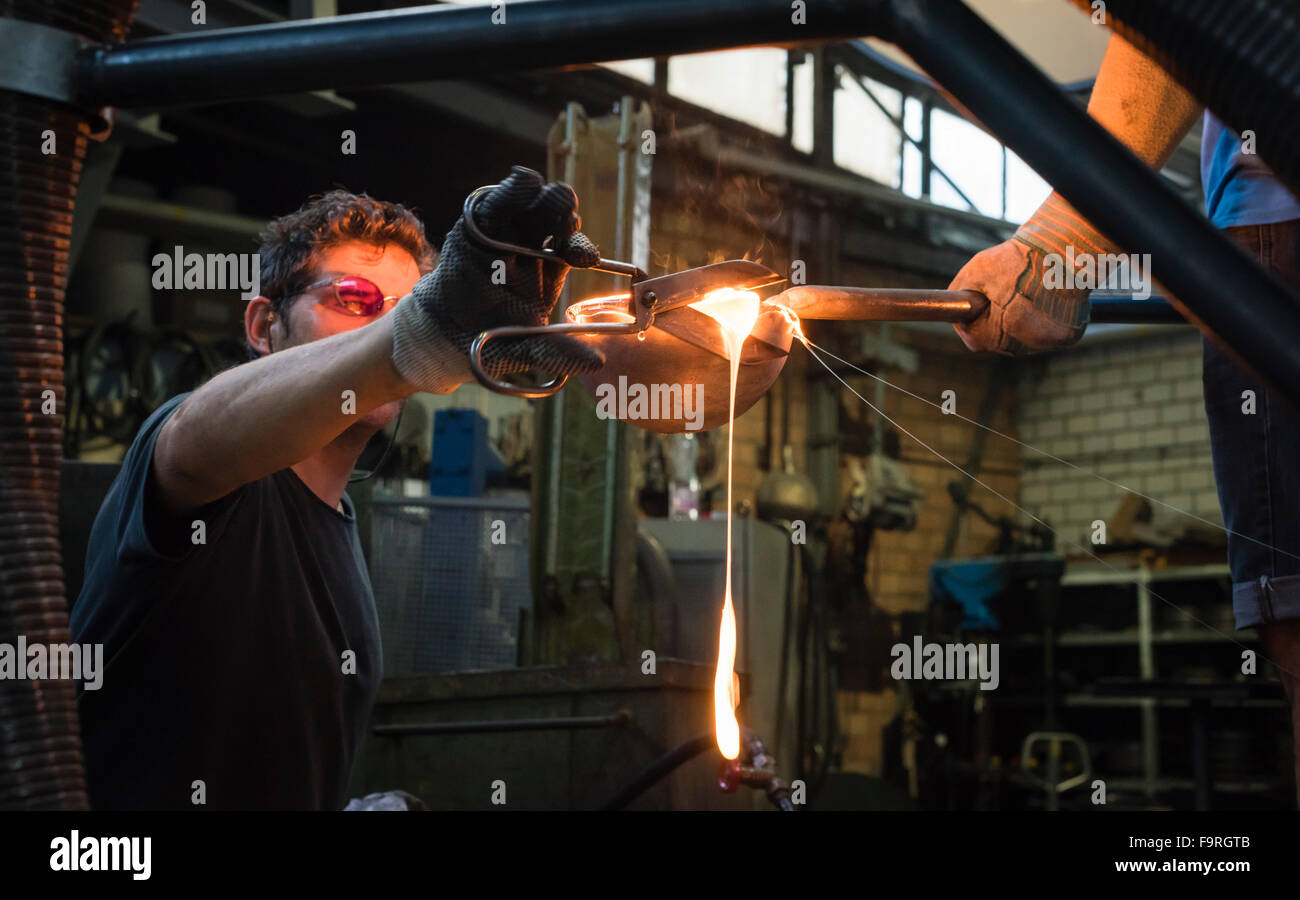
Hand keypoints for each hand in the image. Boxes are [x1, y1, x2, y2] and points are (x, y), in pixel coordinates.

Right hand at [391, 166, 603, 392]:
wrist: (443, 333)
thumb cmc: (490, 341)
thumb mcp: (524, 352)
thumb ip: (556, 353)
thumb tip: (597, 364)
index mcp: (550, 269)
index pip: (572, 249)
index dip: (580, 248)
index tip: (585, 256)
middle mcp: (532, 245)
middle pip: (555, 219)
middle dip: (562, 213)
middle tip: (567, 218)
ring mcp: (505, 231)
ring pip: (530, 204)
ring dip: (542, 196)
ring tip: (546, 196)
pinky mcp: (478, 222)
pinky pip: (497, 200)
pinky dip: (513, 189)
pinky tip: (523, 181)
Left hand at [950, 192, 1103, 354]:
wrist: (1066, 248)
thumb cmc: (1019, 260)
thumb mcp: (976, 271)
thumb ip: (959, 292)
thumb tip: (955, 305)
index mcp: (1001, 334)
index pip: (974, 338)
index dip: (971, 320)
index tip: (974, 305)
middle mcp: (1027, 345)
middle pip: (1001, 340)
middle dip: (997, 321)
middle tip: (1002, 294)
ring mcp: (1052, 342)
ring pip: (1027, 336)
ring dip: (1022, 321)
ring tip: (1027, 291)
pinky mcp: (1071, 335)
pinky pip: (1051, 331)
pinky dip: (1047, 317)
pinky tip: (1047, 295)